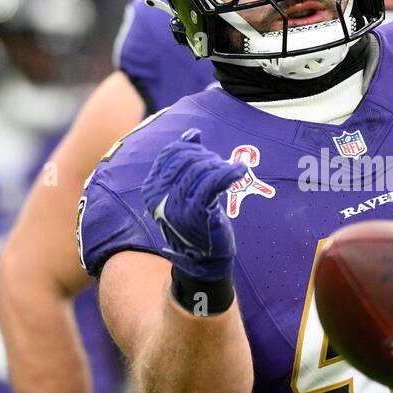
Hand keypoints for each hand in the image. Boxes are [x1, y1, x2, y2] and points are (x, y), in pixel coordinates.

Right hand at [141, 129, 247, 280]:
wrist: (201, 259)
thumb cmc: (195, 221)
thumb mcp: (183, 190)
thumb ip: (185, 163)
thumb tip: (192, 133)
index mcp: (151, 188)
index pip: (171, 153)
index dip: (193, 148)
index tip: (208, 157)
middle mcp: (159, 196)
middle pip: (187, 158)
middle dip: (208, 157)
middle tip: (222, 167)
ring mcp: (176, 205)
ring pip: (202, 169)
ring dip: (222, 166)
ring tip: (232, 171)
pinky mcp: (196, 213)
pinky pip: (215, 182)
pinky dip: (230, 172)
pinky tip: (241, 170)